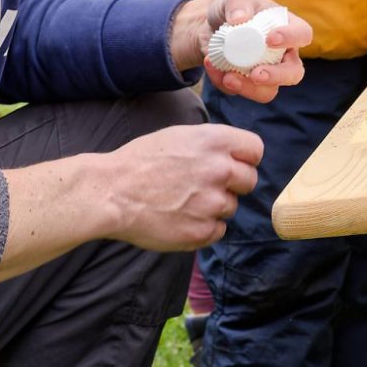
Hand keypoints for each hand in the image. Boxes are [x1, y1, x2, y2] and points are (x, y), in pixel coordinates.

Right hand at [101, 123, 262, 250]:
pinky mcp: (201, 232)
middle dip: (233, 183)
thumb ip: (213, 144)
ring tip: (184, 201)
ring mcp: (212, 203)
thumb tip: (235, 154)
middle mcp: (220, 170)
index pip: (255, 149)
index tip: (233, 164)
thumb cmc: (141, 161)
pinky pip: (218, 230)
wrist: (111, 192)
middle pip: (249, 180)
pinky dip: (204, 227)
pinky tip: (181, 218)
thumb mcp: (180, 135)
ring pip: (231, 206)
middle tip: (205, 186)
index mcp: (215, 141)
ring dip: (214, 206)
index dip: (244, 158)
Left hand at [170, 0, 310, 101]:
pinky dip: (224, 82)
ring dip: (248, 88)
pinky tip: (210, 66)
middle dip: (277, 76)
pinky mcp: (247, 84)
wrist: (209, 27)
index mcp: (287, 28)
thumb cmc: (232, 10)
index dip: (292, 38)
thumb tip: (239, 19)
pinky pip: (241, 91)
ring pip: (269, 91)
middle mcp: (282, 54)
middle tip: (257, 74)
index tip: (271, 39)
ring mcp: (266, 72)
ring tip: (227, 77)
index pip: (303, 34)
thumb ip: (237, 4)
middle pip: (294, 72)